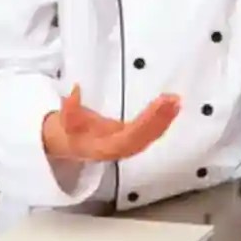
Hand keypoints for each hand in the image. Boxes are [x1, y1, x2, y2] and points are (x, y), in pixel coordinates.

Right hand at [42, 84, 180, 161]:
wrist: (74, 143)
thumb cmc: (71, 132)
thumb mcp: (65, 121)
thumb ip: (69, 108)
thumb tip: (76, 89)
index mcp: (103, 148)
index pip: (127, 139)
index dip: (143, 125)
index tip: (156, 106)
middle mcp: (119, 150)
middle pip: (143, 137)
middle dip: (158, 119)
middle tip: (171, 100)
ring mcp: (130, 146)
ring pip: (151, 136)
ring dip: (165, 119)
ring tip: (175, 101)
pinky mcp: (136, 140)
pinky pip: (153, 133)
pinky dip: (165, 120)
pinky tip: (174, 106)